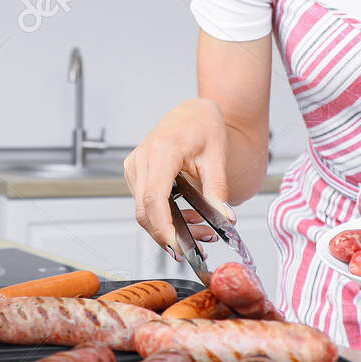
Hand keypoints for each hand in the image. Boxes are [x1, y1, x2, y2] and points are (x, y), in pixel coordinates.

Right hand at [124, 97, 236, 260]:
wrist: (192, 112)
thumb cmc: (203, 126)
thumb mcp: (217, 156)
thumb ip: (218, 190)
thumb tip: (226, 219)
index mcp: (162, 151)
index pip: (154, 197)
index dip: (163, 226)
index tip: (178, 246)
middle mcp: (142, 159)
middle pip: (145, 210)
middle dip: (168, 235)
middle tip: (196, 249)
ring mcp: (134, 166)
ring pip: (143, 211)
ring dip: (167, 228)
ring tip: (200, 233)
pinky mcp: (135, 173)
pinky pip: (144, 203)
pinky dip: (163, 217)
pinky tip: (187, 219)